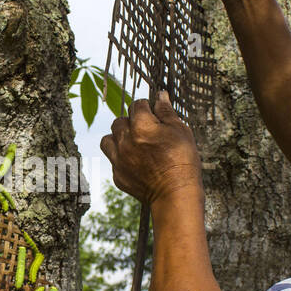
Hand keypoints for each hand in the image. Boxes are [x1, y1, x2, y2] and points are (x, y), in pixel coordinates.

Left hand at [99, 91, 202, 206]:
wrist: (176, 194)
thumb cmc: (182, 161)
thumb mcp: (180, 131)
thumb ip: (166, 112)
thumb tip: (160, 96)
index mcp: (141, 125)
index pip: (137, 105)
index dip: (147, 107)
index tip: (153, 113)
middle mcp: (125, 140)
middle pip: (119, 121)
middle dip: (130, 121)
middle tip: (145, 129)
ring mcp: (118, 159)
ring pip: (108, 139)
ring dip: (118, 138)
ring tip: (133, 143)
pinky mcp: (118, 175)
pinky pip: (113, 160)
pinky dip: (121, 158)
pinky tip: (136, 162)